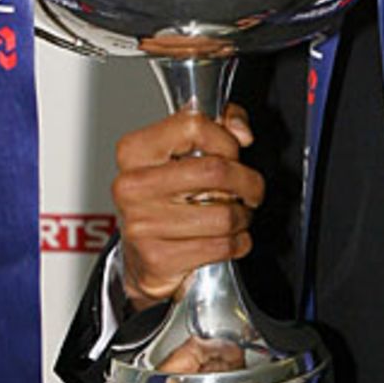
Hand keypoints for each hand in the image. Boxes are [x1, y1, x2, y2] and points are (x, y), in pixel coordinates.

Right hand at [112, 105, 263, 309]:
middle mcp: (133, 186)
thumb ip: (218, 124)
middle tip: (250, 190)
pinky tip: (227, 239)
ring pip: (225, 215)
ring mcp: (143, 224)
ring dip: (242, 217)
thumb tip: (241, 131)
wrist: (142, 258)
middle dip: (248, 182)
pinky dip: (237, 243)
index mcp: (134, 151)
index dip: (226, 141)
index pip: (193, 126)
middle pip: (216, 171)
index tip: (232, 153)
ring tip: (234, 216)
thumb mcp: (184, 152)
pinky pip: (222, 246)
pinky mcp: (159, 258)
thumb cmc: (166, 199)